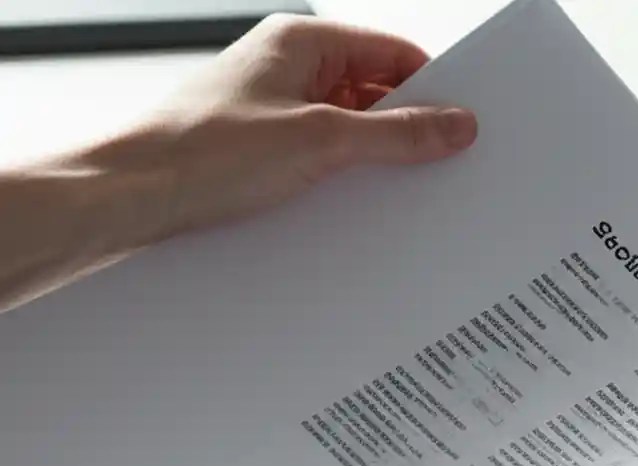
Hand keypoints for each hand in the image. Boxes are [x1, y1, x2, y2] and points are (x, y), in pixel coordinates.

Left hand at [111, 14, 477, 240]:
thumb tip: (456, 124)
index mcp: (300, 42)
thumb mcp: (321, 141)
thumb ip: (397, 133)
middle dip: (406, 127)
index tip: (463, 123)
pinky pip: (322, 154)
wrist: (128, 197)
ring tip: (394, 189)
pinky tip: (356, 204)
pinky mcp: (261, 149)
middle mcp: (287, 68)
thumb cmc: (203, 153)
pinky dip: (344, 176)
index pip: (392, 51)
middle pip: (374, 90)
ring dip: (373, 157)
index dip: (433, 86)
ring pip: (349, 126)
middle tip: (439, 163)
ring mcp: (273, 109)